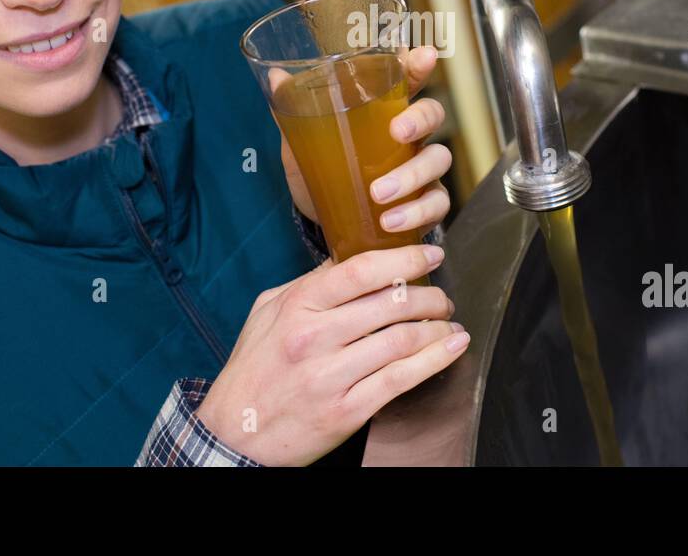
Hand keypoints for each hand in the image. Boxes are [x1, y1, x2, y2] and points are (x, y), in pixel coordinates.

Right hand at [195, 244, 469, 465]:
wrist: (234, 433)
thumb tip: (349, 256)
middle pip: (390, 303)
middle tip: (442, 297)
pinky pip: (400, 380)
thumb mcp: (268, 312)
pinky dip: (435, 360)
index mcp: (298, 307)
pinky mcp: (346, 412)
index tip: (430, 253)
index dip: (404, 258)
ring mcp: (330, 377)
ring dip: (437, 327)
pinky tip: (452, 347)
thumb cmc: (253, 368)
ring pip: (402, 340)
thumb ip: (309, 284)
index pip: (360, 270)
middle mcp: (314, 338)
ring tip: (450, 322)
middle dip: (429, 295)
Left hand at [275, 45, 451, 236]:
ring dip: (412, 176)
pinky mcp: (425, 204)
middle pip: (433, 114)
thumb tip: (276, 77)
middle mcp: (411, 136)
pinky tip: (390, 222)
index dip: (419, 65)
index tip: (423, 55)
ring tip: (379, 194)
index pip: (408, 80)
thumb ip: (295, 110)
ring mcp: (422, 170)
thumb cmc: (326, 169)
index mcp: (385, 111)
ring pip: (438, 160)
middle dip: (420, 118)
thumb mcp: (305, 141)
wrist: (327, 220)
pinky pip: (437, 204)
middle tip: (398, 131)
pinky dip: (416, 213)